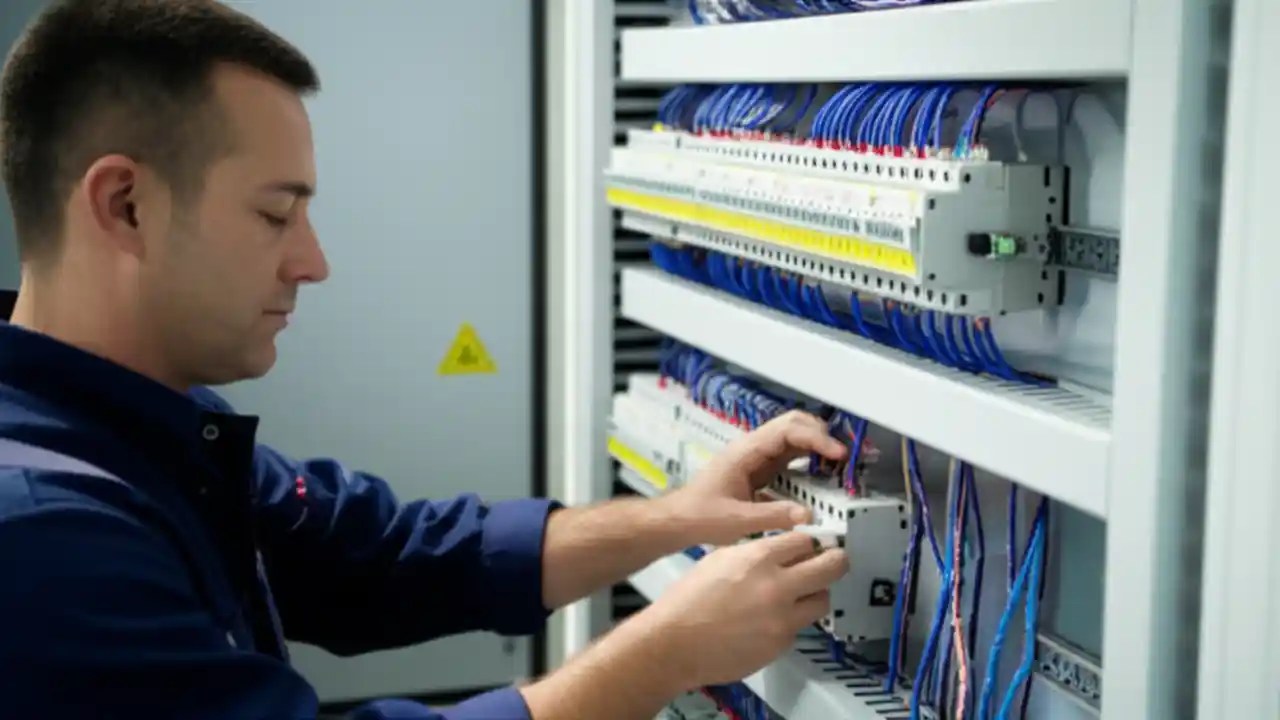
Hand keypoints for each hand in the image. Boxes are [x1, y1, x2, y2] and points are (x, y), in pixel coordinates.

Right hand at [640, 532, 849, 689]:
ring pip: (822, 601)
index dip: (810, 541)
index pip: (805, 539)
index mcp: (758, 557)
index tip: (813, 544)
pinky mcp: (781, 644)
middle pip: (831, 567)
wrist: (674, 643)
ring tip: (801, 594)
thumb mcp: (720, 558)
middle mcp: (778, 585)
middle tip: (834, 561)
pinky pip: (798, 626)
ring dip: (815, 594)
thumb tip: (783, 550)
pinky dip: (790, 621)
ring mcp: (783, 618)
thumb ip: (755, 552)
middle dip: (836, 560)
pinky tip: (768, 621)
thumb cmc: (688, 597)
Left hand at [658, 410, 847, 544]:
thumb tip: (808, 516)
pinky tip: (824, 472)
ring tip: (841, 461)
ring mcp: (758, 456)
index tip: (837, 455)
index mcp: (746, 451)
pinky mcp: (761, 468)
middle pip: (794, 424)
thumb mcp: (736, 520)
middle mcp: (753, 447)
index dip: (816, 438)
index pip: (788, 430)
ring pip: (794, 436)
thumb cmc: (700, 516)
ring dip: (819, 443)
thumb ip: (772, 516)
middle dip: (822, 434)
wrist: (679, 520)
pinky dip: (810, 457)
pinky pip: (791, 454)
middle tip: (846, 455)